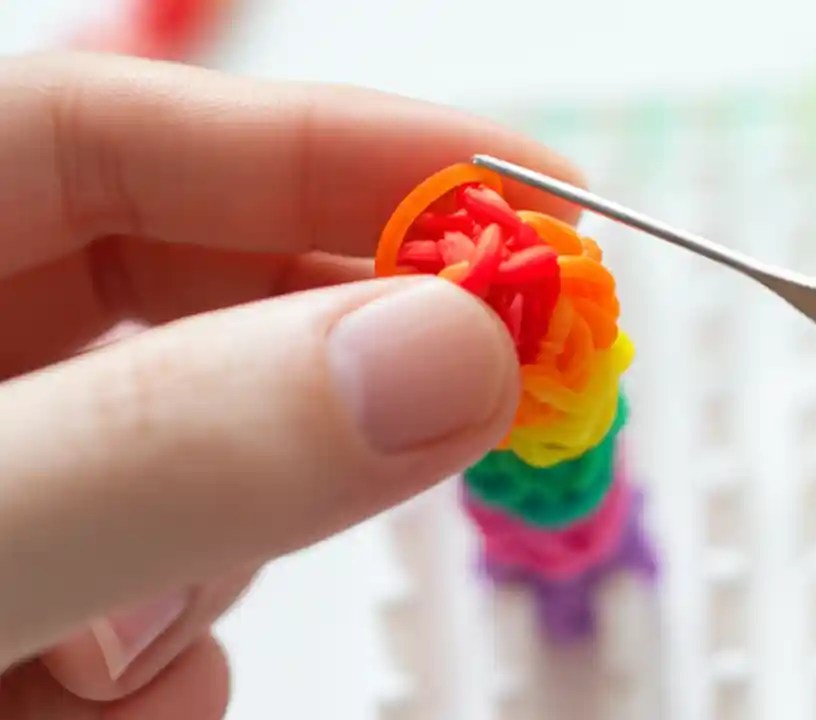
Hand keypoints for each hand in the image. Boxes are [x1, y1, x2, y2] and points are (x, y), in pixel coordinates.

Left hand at [0, 53, 580, 717]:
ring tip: (95, 667)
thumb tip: (439, 361)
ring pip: (202, 474)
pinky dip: (164, 664)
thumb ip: (177, 445)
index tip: (534, 201)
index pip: (128, 132)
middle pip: (197, 303)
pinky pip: (159, 602)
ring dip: (207, 572)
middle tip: (480, 398)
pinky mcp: (36, 590)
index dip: (344, 149)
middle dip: (323, 377)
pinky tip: (90, 705)